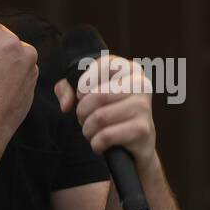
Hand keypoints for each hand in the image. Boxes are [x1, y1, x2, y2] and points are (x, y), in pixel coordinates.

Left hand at [53, 53, 156, 172]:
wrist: (136, 144)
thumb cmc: (110, 113)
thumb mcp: (88, 95)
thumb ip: (68, 89)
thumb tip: (66, 104)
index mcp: (130, 69)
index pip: (104, 64)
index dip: (85, 82)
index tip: (80, 95)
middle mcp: (141, 84)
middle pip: (98, 96)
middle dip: (82, 112)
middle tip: (84, 119)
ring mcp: (143, 107)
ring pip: (100, 117)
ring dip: (88, 129)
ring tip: (91, 131)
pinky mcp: (142, 129)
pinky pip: (106, 136)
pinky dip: (96, 144)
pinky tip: (99, 144)